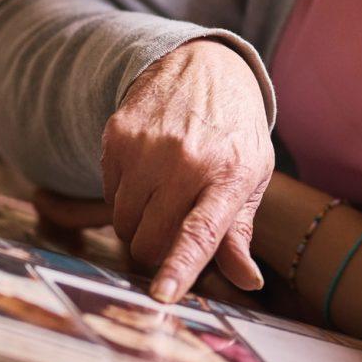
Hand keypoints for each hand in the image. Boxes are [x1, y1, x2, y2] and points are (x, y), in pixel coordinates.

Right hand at [100, 39, 273, 301]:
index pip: (201, 233)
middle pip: (150, 240)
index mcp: (230, 175)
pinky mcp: (118, 135)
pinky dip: (124, 196)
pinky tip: (147, 171)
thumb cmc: (233, 132)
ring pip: (124, 223)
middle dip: (158, 248)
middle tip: (174, 226)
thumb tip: (248, 281)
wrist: (204, 66)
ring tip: (163, 195)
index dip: (179, 268)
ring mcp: (148, 147)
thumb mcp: (252, 175)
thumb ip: (241, 231)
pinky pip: (109, 195)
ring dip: (138, 223)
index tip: (161, 295)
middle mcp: (187, 160)